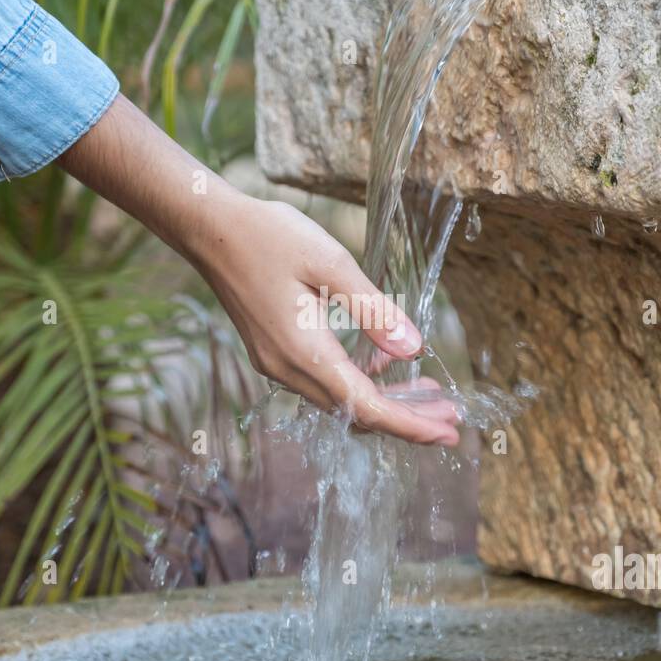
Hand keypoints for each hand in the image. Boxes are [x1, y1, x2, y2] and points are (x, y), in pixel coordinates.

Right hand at [57, 95, 457, 445]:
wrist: (209, 228)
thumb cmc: (269, 236)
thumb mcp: (331, 264)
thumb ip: (374, 310)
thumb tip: (414, 348)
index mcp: (304, 352)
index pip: (365, 407)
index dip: (410, 424)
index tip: (448, 432)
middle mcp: (288, 369)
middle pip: (356, 413)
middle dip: (406, 419)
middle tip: (451, 419)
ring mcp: (277, 364)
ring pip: (341, 400)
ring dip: (385, 401)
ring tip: (430, 392)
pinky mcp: (274, 352)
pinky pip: (324, 382)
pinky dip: (359, 381)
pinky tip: (385, 360)